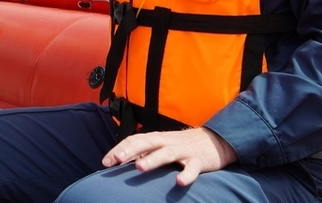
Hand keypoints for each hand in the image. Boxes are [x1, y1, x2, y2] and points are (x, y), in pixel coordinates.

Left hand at [101, 127, 236, 186]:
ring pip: (166, 153)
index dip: (119, 150)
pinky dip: (186, 175)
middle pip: (146, 143)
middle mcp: (167, 142)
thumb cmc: (182, 146)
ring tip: (140, 167)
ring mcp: (183, 151)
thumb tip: (120, 162)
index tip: (105, 162)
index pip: (134, 141)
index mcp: (156, 139)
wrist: (216, 141)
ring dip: (153, 159)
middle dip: (129, 150)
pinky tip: (179, 182)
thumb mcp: (161, 146)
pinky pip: (193, 169)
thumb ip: (144, 153)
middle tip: (116, 160)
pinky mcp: (199, 161)